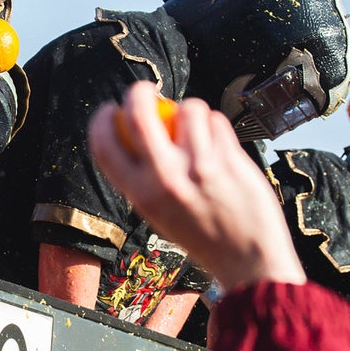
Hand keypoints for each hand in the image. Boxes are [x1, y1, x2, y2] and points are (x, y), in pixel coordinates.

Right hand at [88, 82, 304, 291]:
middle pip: (139, 112)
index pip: (104, 144)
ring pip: (188, 109)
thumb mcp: (156, 213)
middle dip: (139, 91)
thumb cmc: (202, 234)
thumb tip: (133, 131)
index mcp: (140, 194)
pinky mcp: (229, 159)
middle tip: (146, 92)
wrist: (247, 258)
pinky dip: (216, 127)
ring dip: (192, 112)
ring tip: (197, 131)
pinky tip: (219, 146)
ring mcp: (199, 166)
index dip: (102, 120)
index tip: (110, 110)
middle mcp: (165, 178)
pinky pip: (217, 122)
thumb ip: (143, 176)